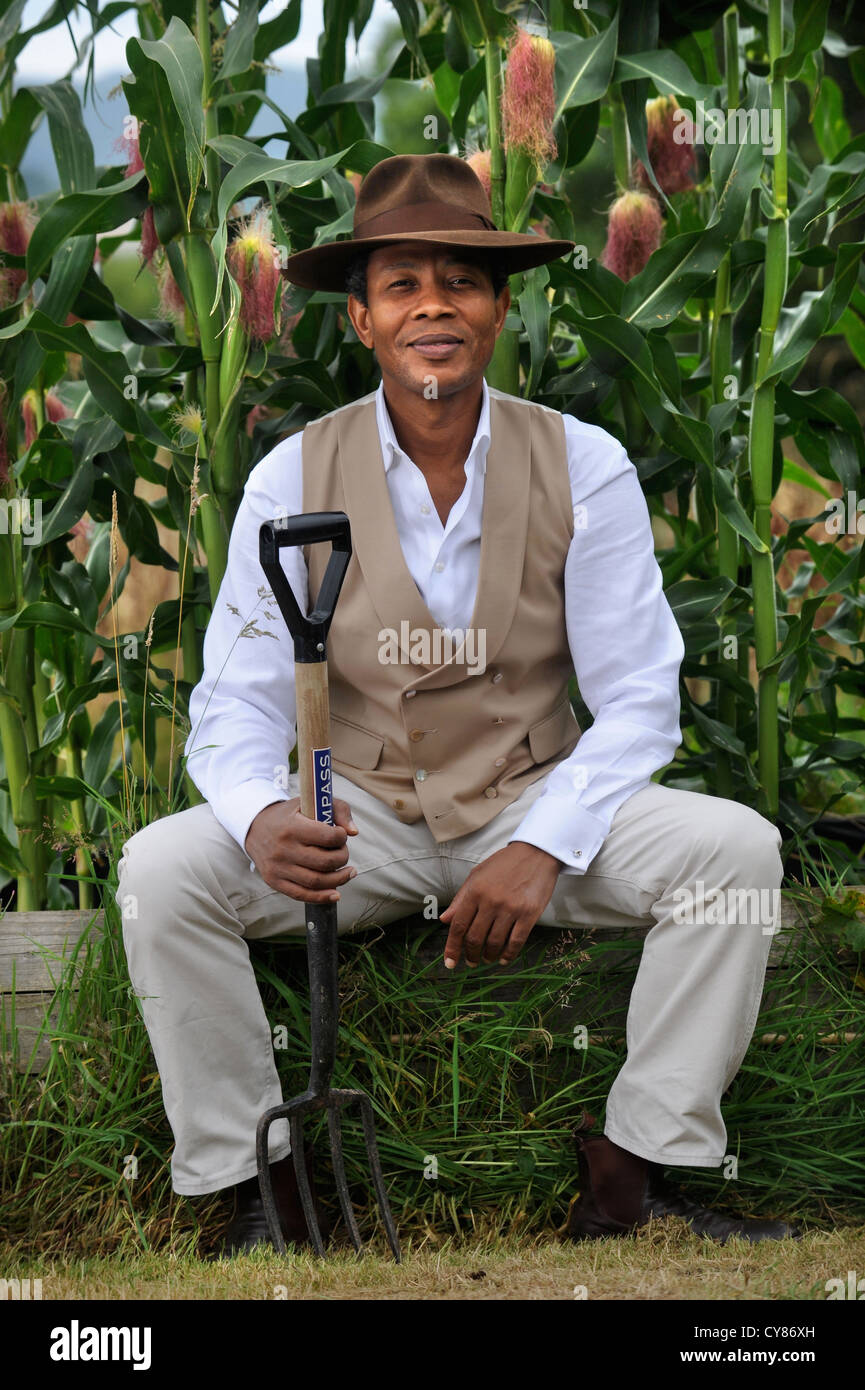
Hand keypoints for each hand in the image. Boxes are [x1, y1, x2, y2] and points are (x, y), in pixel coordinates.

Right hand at [244, 797, 358, 901]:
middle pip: (325, 862)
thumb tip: (354, 832)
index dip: (341, 837)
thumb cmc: (289, 815)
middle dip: (342, 858)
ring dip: (339, 879)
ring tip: (349, 872)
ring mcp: (278, 868)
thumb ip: (337, 809)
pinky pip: (301, 895)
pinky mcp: (274, 881)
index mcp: (292, 827)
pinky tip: (336, 893)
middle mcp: (283, 849)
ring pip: (316, 881)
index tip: (341, 835)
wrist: (254, 827)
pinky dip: (322, 897)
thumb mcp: (309, 802)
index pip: (328, 837)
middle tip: (343, 852)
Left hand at [439, 842, 561, 967]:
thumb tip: (444, 920)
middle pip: (475, 938)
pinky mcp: (529, 914)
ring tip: (487, 959)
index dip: (452, 947)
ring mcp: (510, 909)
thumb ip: (460, 899)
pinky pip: (516, 942)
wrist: (536, 853)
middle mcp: (491, 901)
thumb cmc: (504, 864)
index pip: (459, 925)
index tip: (450, 962)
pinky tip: (504, 959)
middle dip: (471, 955)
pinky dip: (508, 955)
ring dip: (489, 956)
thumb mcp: (477, 876)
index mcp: (475, 891)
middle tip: (471, 962)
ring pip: (495, 943)